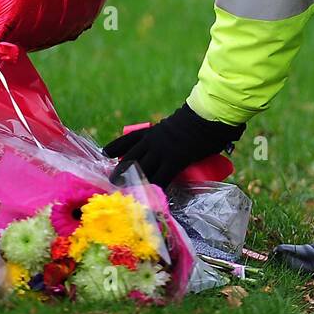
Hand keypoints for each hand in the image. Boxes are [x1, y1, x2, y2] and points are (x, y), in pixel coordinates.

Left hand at [103, 104, 243, 186]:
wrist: (207, 116)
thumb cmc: (199, 117)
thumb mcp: (180, 124)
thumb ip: (179, 133)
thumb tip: (185, 140)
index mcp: (152, 131)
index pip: (129, 139)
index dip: (116, 146)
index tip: (106, 153)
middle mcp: (152, 141)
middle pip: (130, 158)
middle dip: (120, 171)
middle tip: (114, 181)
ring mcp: (162, 152)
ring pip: (141, 170)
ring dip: (133, 183)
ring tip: (127, 194)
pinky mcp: (173, 161)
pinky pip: (160, 179)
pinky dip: (154, 189)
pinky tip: (150, 198)